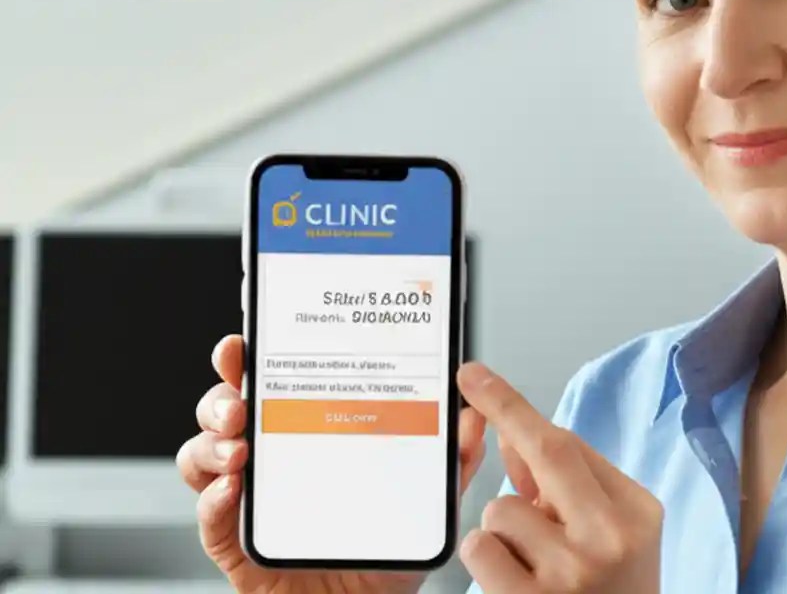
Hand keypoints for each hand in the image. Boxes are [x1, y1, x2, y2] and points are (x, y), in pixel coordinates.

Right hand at [176, 335, 487, 593]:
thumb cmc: (385, 553)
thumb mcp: (423, 503)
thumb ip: (449, 462)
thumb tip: (473, 419)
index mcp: (304, 436)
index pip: (268, 387)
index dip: (245, 362)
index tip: (242, 346)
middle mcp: (269, 461)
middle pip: (224, 412)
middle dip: (222, 397)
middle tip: (239, 400)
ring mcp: (246, 502)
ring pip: (202, 457)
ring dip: (212, 446)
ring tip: (240, 449)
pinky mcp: (236, 546)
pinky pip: (209, 520)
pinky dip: (213, 501)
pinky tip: (233, 490)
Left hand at [456, 363, 662, 593]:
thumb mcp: (606, 533)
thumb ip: (562, 484)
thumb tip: (512, 434)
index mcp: (636, 512)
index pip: (569, 442)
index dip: (515, 405)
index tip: (480, 377)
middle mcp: (612, 538)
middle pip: (546, 451)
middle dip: (502, 409)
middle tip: (471, 386)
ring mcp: (574, 574)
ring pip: (501, 508)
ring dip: (502, 529)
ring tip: (529, 559)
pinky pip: (481, 549)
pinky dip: (487, 559)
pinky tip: (512, 579)